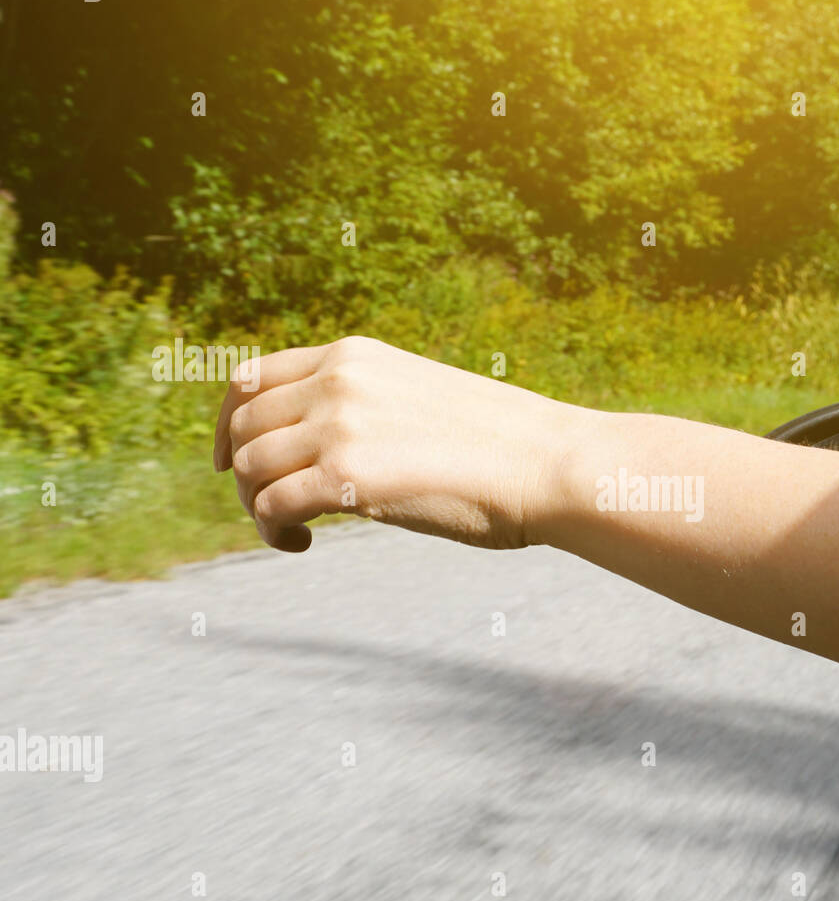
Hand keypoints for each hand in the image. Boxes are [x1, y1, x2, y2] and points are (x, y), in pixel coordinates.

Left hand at [213, 335, 576, 551]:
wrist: (547, 464)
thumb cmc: (500, 445)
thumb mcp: (419, 396)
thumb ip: (367, 406)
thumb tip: (325, 449)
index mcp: (354, 356)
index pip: (252, 377)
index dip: (228, 422)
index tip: (231, 459)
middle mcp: (338, 381)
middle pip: (244, 426)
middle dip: (244, 476)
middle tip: (272, 511)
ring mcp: (339, 426)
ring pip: (251, 468)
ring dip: (258, 508)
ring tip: (295, 531)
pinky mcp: (346, 477)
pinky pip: (271, 507)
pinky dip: (273, 532)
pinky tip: (302, 544)